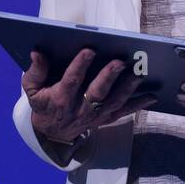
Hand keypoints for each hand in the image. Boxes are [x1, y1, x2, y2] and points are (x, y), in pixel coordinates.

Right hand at [22, 48, 156, 145]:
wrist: (52, 133)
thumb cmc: (43, 104)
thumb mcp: (32, 90)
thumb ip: (35, 71)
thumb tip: (37, 52)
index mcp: (60, 98)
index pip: (70, 81)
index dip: (79, 66)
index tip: (89, 50)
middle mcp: (79, 108)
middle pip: (96, 93)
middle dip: (109, 77)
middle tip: (120, 62)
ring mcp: (94, 115)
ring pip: (113, 102)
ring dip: (127, 89)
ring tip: (139, 75)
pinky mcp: (105, 119)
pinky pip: (124, 112)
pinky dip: (139, 105)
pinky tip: (152, 96)